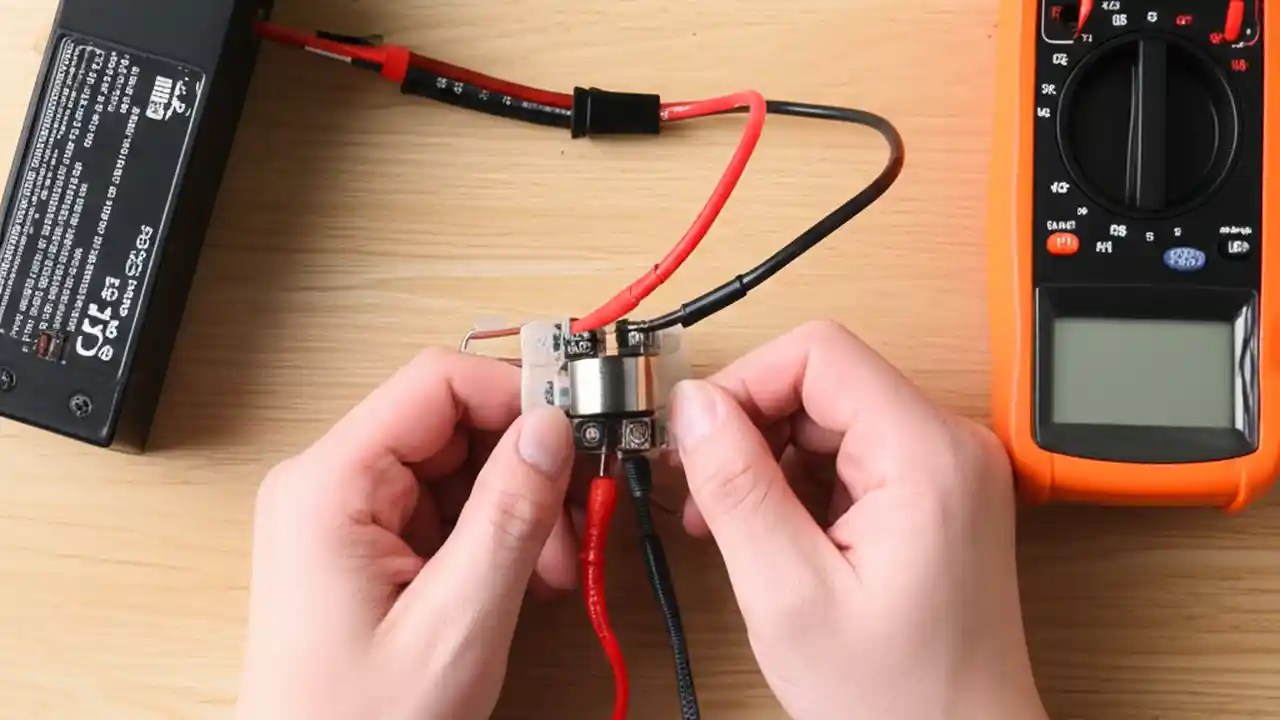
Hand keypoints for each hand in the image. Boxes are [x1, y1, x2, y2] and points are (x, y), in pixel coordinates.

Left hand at [237, 350, 577, 719]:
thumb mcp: (455, 622)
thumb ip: (508, 516)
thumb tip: (552, 428)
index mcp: (330, 486)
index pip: (436, 383)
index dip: (517, 393)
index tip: (580, 424)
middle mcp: (330, 486)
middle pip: (452, 424)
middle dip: (528, 462)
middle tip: (584, 511)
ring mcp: (347, 516)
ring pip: (459, 467)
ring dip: (520, 504)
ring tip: (560, 564)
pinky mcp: (366, 547)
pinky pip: (447, 510)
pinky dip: (497, 534)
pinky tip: (531, 574)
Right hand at [670, 322, 1045, 719]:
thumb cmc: (900, 698)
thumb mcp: (790, 595)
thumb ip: (738, 488)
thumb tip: (695, 407)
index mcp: (925, 455)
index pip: (819, 353)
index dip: (745, 383)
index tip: (698, 436)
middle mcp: (948, 445)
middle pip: (822, 381)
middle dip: (750, 427)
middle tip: (705, 494)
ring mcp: (945, 469)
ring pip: (829, 418)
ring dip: (769, 459)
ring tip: (735, 527)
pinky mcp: (934, 494)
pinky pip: (850, 456)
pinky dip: (799, 485)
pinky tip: (774, 536)